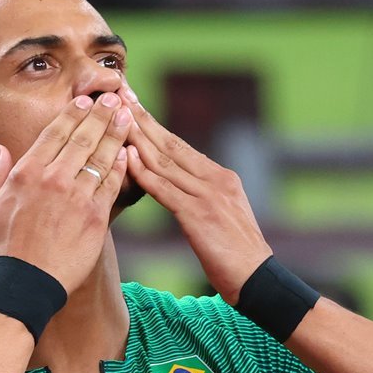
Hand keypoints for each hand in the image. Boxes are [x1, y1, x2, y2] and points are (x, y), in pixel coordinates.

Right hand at [0, 93, 131, 293]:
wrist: (23, 285)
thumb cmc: (1, 251)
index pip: (54, 134)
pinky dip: (121, 167)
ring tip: (127, 117)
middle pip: (82, 138)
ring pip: (101, 157)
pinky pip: (112, 185)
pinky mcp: (95, 217)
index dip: (72, 114)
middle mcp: (53, 179)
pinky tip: (128, 154)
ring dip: (116, 133)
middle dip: (100, 115)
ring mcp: (77, 197)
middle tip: (114, 98)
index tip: (85, 101)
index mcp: (26, 173)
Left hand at [120, 86, 271, 303]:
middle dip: (141, 118)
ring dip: (136, 138)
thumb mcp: (221, 217)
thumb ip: (200, 197)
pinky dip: (145, 173)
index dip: (152, 123)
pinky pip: (166, 190)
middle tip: (118, 93)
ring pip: (164, 162)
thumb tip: (177, 187)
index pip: (179, 144)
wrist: (259, 280)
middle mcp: (214, 179)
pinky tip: (127, 158)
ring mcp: (208, 196)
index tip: (132, 102)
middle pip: (170, 143)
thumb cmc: (236, 256)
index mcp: (219, 177)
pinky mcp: (199, 216)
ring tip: (114, 117)